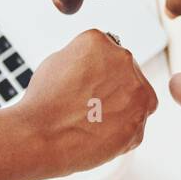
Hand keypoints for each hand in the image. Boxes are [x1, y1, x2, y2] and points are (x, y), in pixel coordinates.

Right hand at [15, 29, 158, 176]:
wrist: (40, 138)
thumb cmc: (43, 102)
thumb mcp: (58, 60)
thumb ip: (85, 56)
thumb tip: (98, 63)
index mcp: (101, 40)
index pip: (107, 53)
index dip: (94, 72)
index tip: (82, 84)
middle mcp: (124, 60)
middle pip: (125, 73)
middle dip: (112, 88)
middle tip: (87, 104)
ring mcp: (137, 92)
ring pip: (136, 99)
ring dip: (120, 108)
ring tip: (93, 120)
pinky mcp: (140, 123)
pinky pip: (135, 125)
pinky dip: (121, 131)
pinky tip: (98, 133)